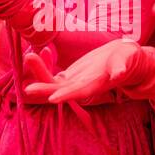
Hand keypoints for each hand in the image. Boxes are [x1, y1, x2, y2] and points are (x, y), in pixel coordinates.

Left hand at [24, 39, 154, 103]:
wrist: (122, 60)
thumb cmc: (127, 59)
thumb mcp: (127, 60)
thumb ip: (121, 67)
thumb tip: (119, 74)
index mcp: (97, 85)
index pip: (81, 92)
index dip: (67, 95)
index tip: (53, 99)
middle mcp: (82, 87)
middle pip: (62, 91)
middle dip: (45, 90)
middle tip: (27, 89)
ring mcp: (73, 83)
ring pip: (52, 82)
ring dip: (39, 74)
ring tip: (29, 58)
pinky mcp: (68, 76)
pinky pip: (51, 74)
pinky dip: (43, 66)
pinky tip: (33, 55)